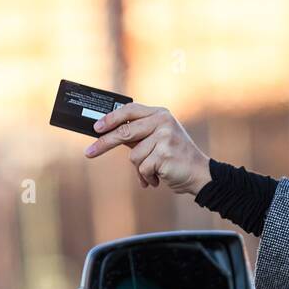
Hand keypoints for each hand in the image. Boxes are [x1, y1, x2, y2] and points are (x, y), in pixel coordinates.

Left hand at [84, 103, 210, 194]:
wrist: (199, 174)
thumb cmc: (175, 159)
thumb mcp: (158, 140)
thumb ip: (138, 135)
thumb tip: (108, 134)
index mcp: (160, 114)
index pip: (130, 111)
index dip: (111, 118)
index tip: (96, 127)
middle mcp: (163, 121)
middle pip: (125, 131)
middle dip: (105, 144)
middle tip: (89, 152)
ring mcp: (165, 137)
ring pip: (134, 156)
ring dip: (140, 169)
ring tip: (153, 172)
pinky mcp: (165, 154)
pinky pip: (143, 168)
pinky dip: (147, 177)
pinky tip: (158, 177)